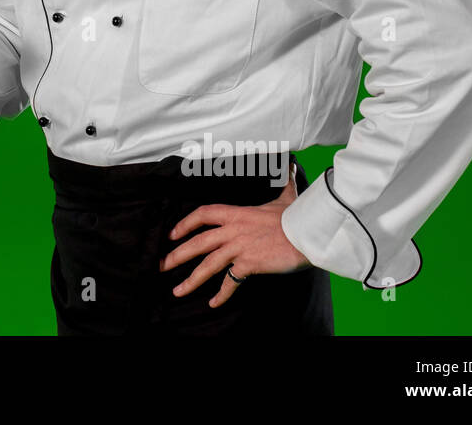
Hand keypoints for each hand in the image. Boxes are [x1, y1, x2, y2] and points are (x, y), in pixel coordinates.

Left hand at [158, 161, 312, 307]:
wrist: (309, 233)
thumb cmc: (297, 216)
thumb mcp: (286, 198)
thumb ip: (283, 185)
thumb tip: (289, 169)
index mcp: (237, 213)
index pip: (203, 214)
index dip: (185, 223)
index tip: (172, 234)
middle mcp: (233, 230)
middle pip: (197, 242)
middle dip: (177, 255)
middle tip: (162, 265)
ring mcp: (239, 247)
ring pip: (207, 264)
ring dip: (191, 280)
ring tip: (177, 291)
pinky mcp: (249, 264)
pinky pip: (231, 281)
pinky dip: (222, 294)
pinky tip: (213, 303)